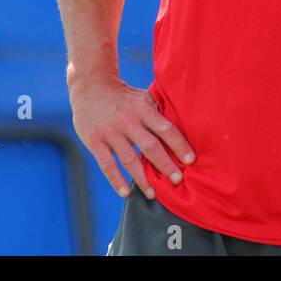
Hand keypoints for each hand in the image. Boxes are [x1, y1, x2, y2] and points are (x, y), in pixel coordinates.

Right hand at [69, 74, 194, 199]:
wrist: (90, 86)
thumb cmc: (124, 96)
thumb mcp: (143, 97)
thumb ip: (158, 112)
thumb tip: (183, 128)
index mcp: (143, 109)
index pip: (165, 129)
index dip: (179, 145)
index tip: (190, 161)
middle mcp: (128, 121)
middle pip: (150, 146)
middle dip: (165, 165)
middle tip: (177, 181)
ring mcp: (110, 132)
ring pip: (129, 159)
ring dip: (142, 179)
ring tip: (153, 194)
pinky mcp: (94, 141)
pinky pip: (107, 164)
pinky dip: (116, 180)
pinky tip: (126, 193)